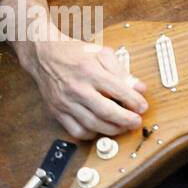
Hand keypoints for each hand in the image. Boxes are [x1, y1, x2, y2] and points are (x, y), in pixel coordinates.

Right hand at [23, 28, 148, 140]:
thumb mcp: (102, 54)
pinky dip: (91, 134)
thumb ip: (122, 71)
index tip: (143, 107)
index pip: (118, 91)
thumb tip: (139, 87)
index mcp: (90, 71)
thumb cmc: (75, 53)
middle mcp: (77, 89)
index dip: (134, 102)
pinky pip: (75, 130)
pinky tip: (101, 129)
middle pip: (106, 111)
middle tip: (136, 122)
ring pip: (92, 124)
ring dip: (111, 129)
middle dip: (125, 120)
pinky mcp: (57, 112)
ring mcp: (65, 102)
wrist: (44, 55)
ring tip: (123, 127)